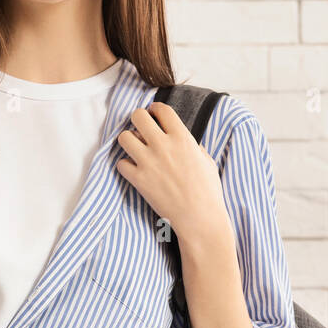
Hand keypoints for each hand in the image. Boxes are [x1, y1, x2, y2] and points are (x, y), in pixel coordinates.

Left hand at [114, 103, 230, 243]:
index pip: (161, 109)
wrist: (199, 217)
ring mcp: (148, 162)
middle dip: (138, 119)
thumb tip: (179, 138)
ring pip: (123, 137)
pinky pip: (120, 163)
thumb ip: (190, 145)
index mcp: (183, 138)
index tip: (153, 113)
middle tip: (141, 129)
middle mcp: (163, 146)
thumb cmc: (207, 190)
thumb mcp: (206, 160)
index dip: (155, 109)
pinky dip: (126, 166)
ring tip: (136, 149)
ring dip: (128, 141)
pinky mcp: (138, 179)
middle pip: (137, 116)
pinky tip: (135, 171)